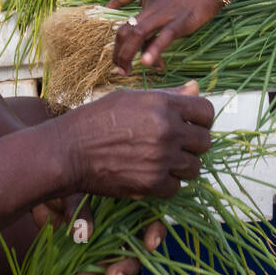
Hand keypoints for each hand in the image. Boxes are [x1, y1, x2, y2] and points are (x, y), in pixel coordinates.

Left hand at [37, 197, 167, 274]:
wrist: (40, 192)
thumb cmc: (63, 182)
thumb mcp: (72, 188)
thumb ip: (79, 206)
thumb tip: (84, 232)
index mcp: (124, 207)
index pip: (150, 220)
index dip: (155, 233)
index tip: (149, 245)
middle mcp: (117, 231)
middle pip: (134, 254)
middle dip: (125, 268)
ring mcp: (101, 248)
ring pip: (110, 270)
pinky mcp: (83, 261)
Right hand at [58, 82, 213, 198]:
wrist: (68, 150)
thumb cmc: (96, 119)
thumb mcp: (131, 97)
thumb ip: (168, 95)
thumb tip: (196, 87)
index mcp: (163, 104)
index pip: (207, 112)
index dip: (201, 120)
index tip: (191, 126)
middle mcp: (167, 129)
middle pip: (205, 142)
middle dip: (192, 145)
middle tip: (175, 146)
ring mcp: (161, 157)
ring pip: (194, 167)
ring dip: (181, 166)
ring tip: (161, 161)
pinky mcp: (152, 183)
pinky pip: (176, 187)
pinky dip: (166, 184)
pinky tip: (150, 175)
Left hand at [110, 0, 229, 71]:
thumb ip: (164, 11)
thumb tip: (160, 32)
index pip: (133, 24)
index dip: (132, 45)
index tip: (139, 60)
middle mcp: (151, 5)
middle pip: (125, 30)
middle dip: (119, 53)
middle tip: (121, 70)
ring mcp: (164, 13)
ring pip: (137, 35)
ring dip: (127, 55)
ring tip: (126, 72)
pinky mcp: (180, 21)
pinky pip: (163, 37)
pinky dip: (153, 51)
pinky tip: (147, 63)